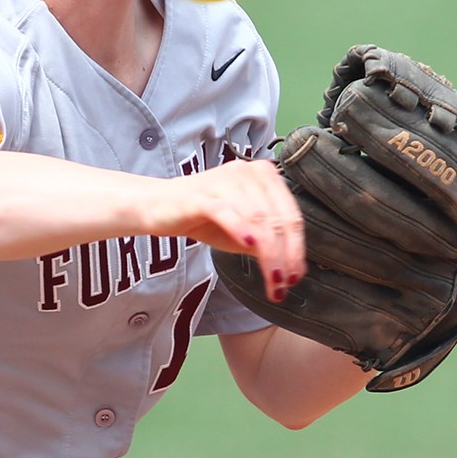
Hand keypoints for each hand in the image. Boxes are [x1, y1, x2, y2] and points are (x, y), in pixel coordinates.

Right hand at [143, 160, 303, 300]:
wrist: (159, 208)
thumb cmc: (204, 218)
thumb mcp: (244, 232)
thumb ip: (268, 242)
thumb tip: (292, 268)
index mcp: (264, 176)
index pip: (291, 216)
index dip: (297, 249)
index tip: (296, 276)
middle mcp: (248, 172)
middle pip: (277, 220)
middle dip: (284, 257)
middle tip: (283, 284)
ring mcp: (225, 181)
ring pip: (257, 220)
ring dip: (268, 255)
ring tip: (270, 281)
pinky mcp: (201, 195)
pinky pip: (226, 211)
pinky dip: (240, 228)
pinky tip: (248, 245)